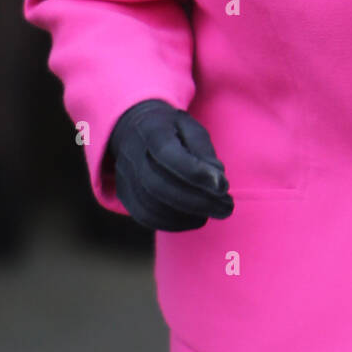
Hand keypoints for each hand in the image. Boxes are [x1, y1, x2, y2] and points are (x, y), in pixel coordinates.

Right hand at [107, 99, 234, 231]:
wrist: (135, 130)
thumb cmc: (172, 130)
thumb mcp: (192, 128)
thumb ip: (204, 153)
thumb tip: (217, 182)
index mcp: (150, 130)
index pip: (167, 154)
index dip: (195, 173)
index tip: (223, 186)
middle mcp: (131, 153)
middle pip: (158, 185)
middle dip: (197, 201)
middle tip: (227, 207)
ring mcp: (124, 176)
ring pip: (151, 205)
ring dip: (188, 215)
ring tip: (215, 211)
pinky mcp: (124, 195)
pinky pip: (145, 217)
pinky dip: (174, 223)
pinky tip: (196, 218)